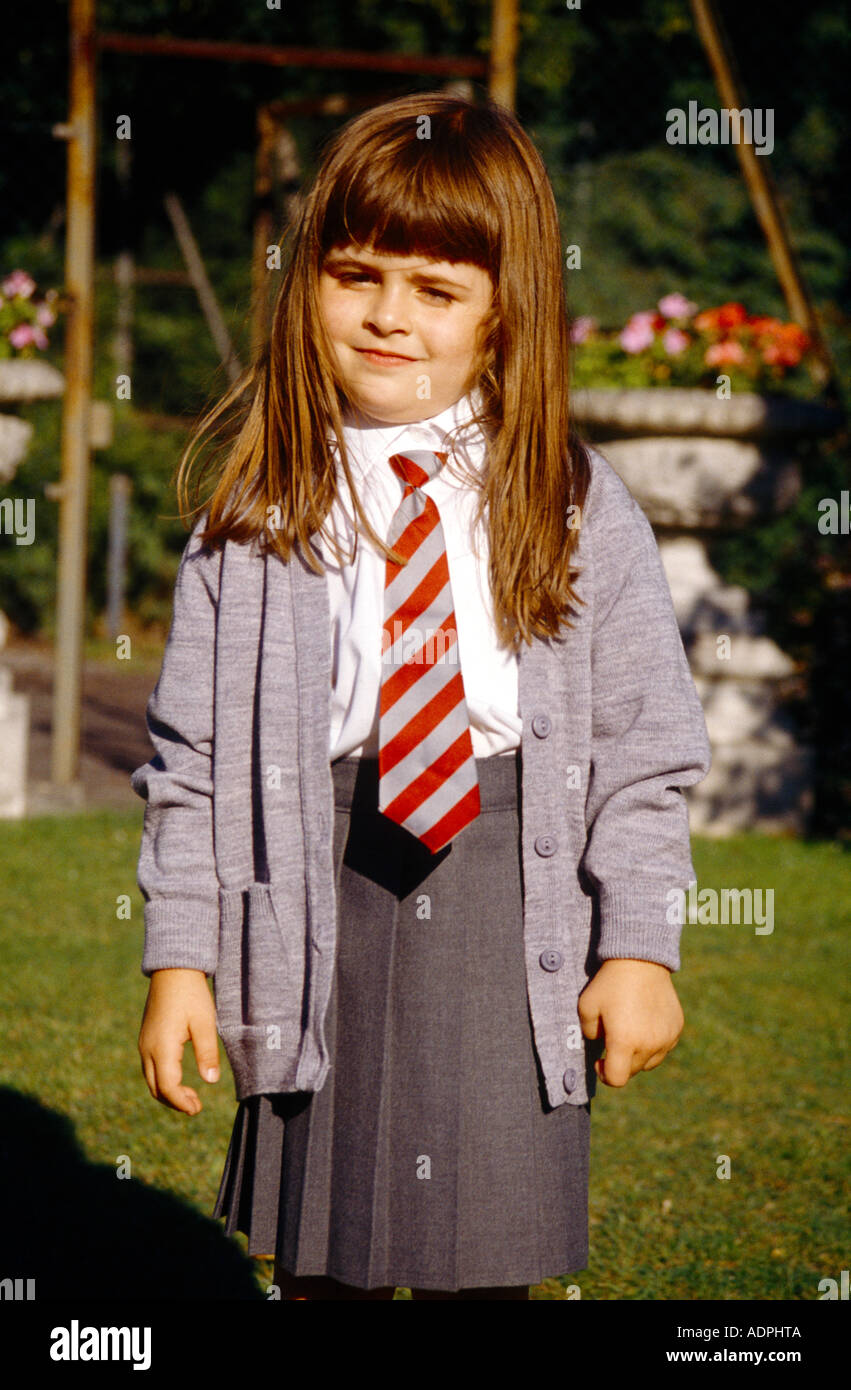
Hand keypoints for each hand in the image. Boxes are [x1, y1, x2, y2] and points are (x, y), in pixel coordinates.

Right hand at [139, 969, 220, 1114]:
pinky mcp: (147, 1038)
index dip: (182, 1103)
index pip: (168, 1087)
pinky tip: (180, 1078)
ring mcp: (144, 1043)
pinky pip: (150, 1068)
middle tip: (196, 1106)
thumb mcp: (205, 1023)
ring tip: (191, 1096)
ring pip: (151, 1079)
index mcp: (161, 1047)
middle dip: (175, 1102)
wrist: (173, 970)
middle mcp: (147, 1049)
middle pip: (156, 1088)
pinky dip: (163, 1080)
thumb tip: (210, 1081)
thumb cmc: (191, 995)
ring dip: (169, 1092)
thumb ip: (207, 1053)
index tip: (197, 1109)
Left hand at [578, 958, 683, 1087]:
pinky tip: (645, 1023)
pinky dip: (654, 1043)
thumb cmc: (610, 983)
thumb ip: (589, 1033)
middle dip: (620, 1061)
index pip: (616, 1079)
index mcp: (625, 1042)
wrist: (640, 959)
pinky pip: (663, 1047)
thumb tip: (602, 1043)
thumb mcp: (586, 1007)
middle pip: (632, 1070)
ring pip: (649, 1062)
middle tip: (613, 1038)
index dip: (604, 1075)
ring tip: (630, 1031)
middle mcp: (649, 1045)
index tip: (600, 1060)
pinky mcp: (677, 1029)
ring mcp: (666, 1038)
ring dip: (638, 1054)